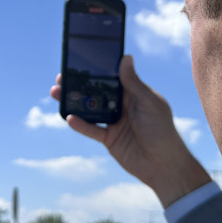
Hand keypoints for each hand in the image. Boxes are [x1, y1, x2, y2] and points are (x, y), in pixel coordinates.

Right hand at [51, 55, 210, 206]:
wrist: (164, 164)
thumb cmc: (162, 130)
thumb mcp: (149, 103)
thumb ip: (134, 82)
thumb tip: (125, 57)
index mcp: (134, 93)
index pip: (112, 77)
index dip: (97, 69)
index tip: (81, 60)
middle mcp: (123, 105)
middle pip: (97, 91)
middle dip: (79, 84)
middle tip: (62, 76)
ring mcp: (114, 122)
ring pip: (90, 109)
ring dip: (74, 101)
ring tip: (57, 93)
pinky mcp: (108, 138)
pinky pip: (91, 129)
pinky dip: (80, 124)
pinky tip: (70, 118)